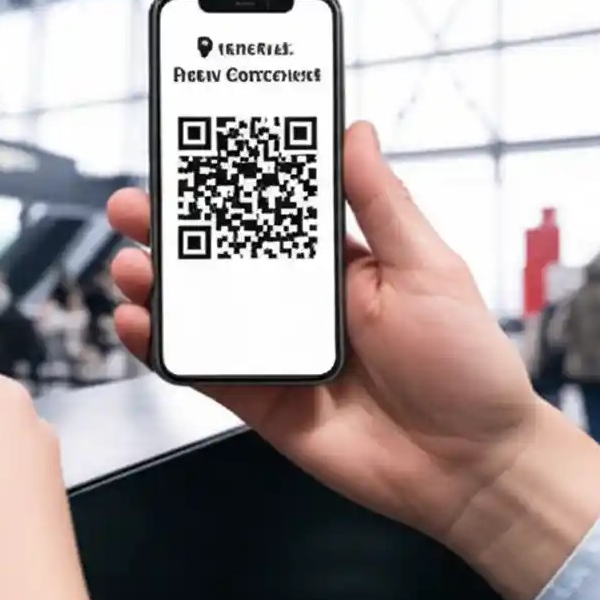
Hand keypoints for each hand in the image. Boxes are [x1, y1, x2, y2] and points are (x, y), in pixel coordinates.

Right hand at [108, 121, 599, 599]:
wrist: (470, 466)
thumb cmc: (464, 365)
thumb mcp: (427, 268)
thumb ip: (381, 203)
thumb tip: (356, 132)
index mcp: (334, 262)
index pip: (266, 212)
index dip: (223, 187)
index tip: (186, 158)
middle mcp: (295, 302)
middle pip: (216, 258)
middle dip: (168, 232)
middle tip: (132, 210)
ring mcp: (271, 349)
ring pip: (197, 311)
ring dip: (156, 286)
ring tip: (129, 267)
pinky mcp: (256, 397)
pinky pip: (199, 368)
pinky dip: (161, 347)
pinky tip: (138, 324)